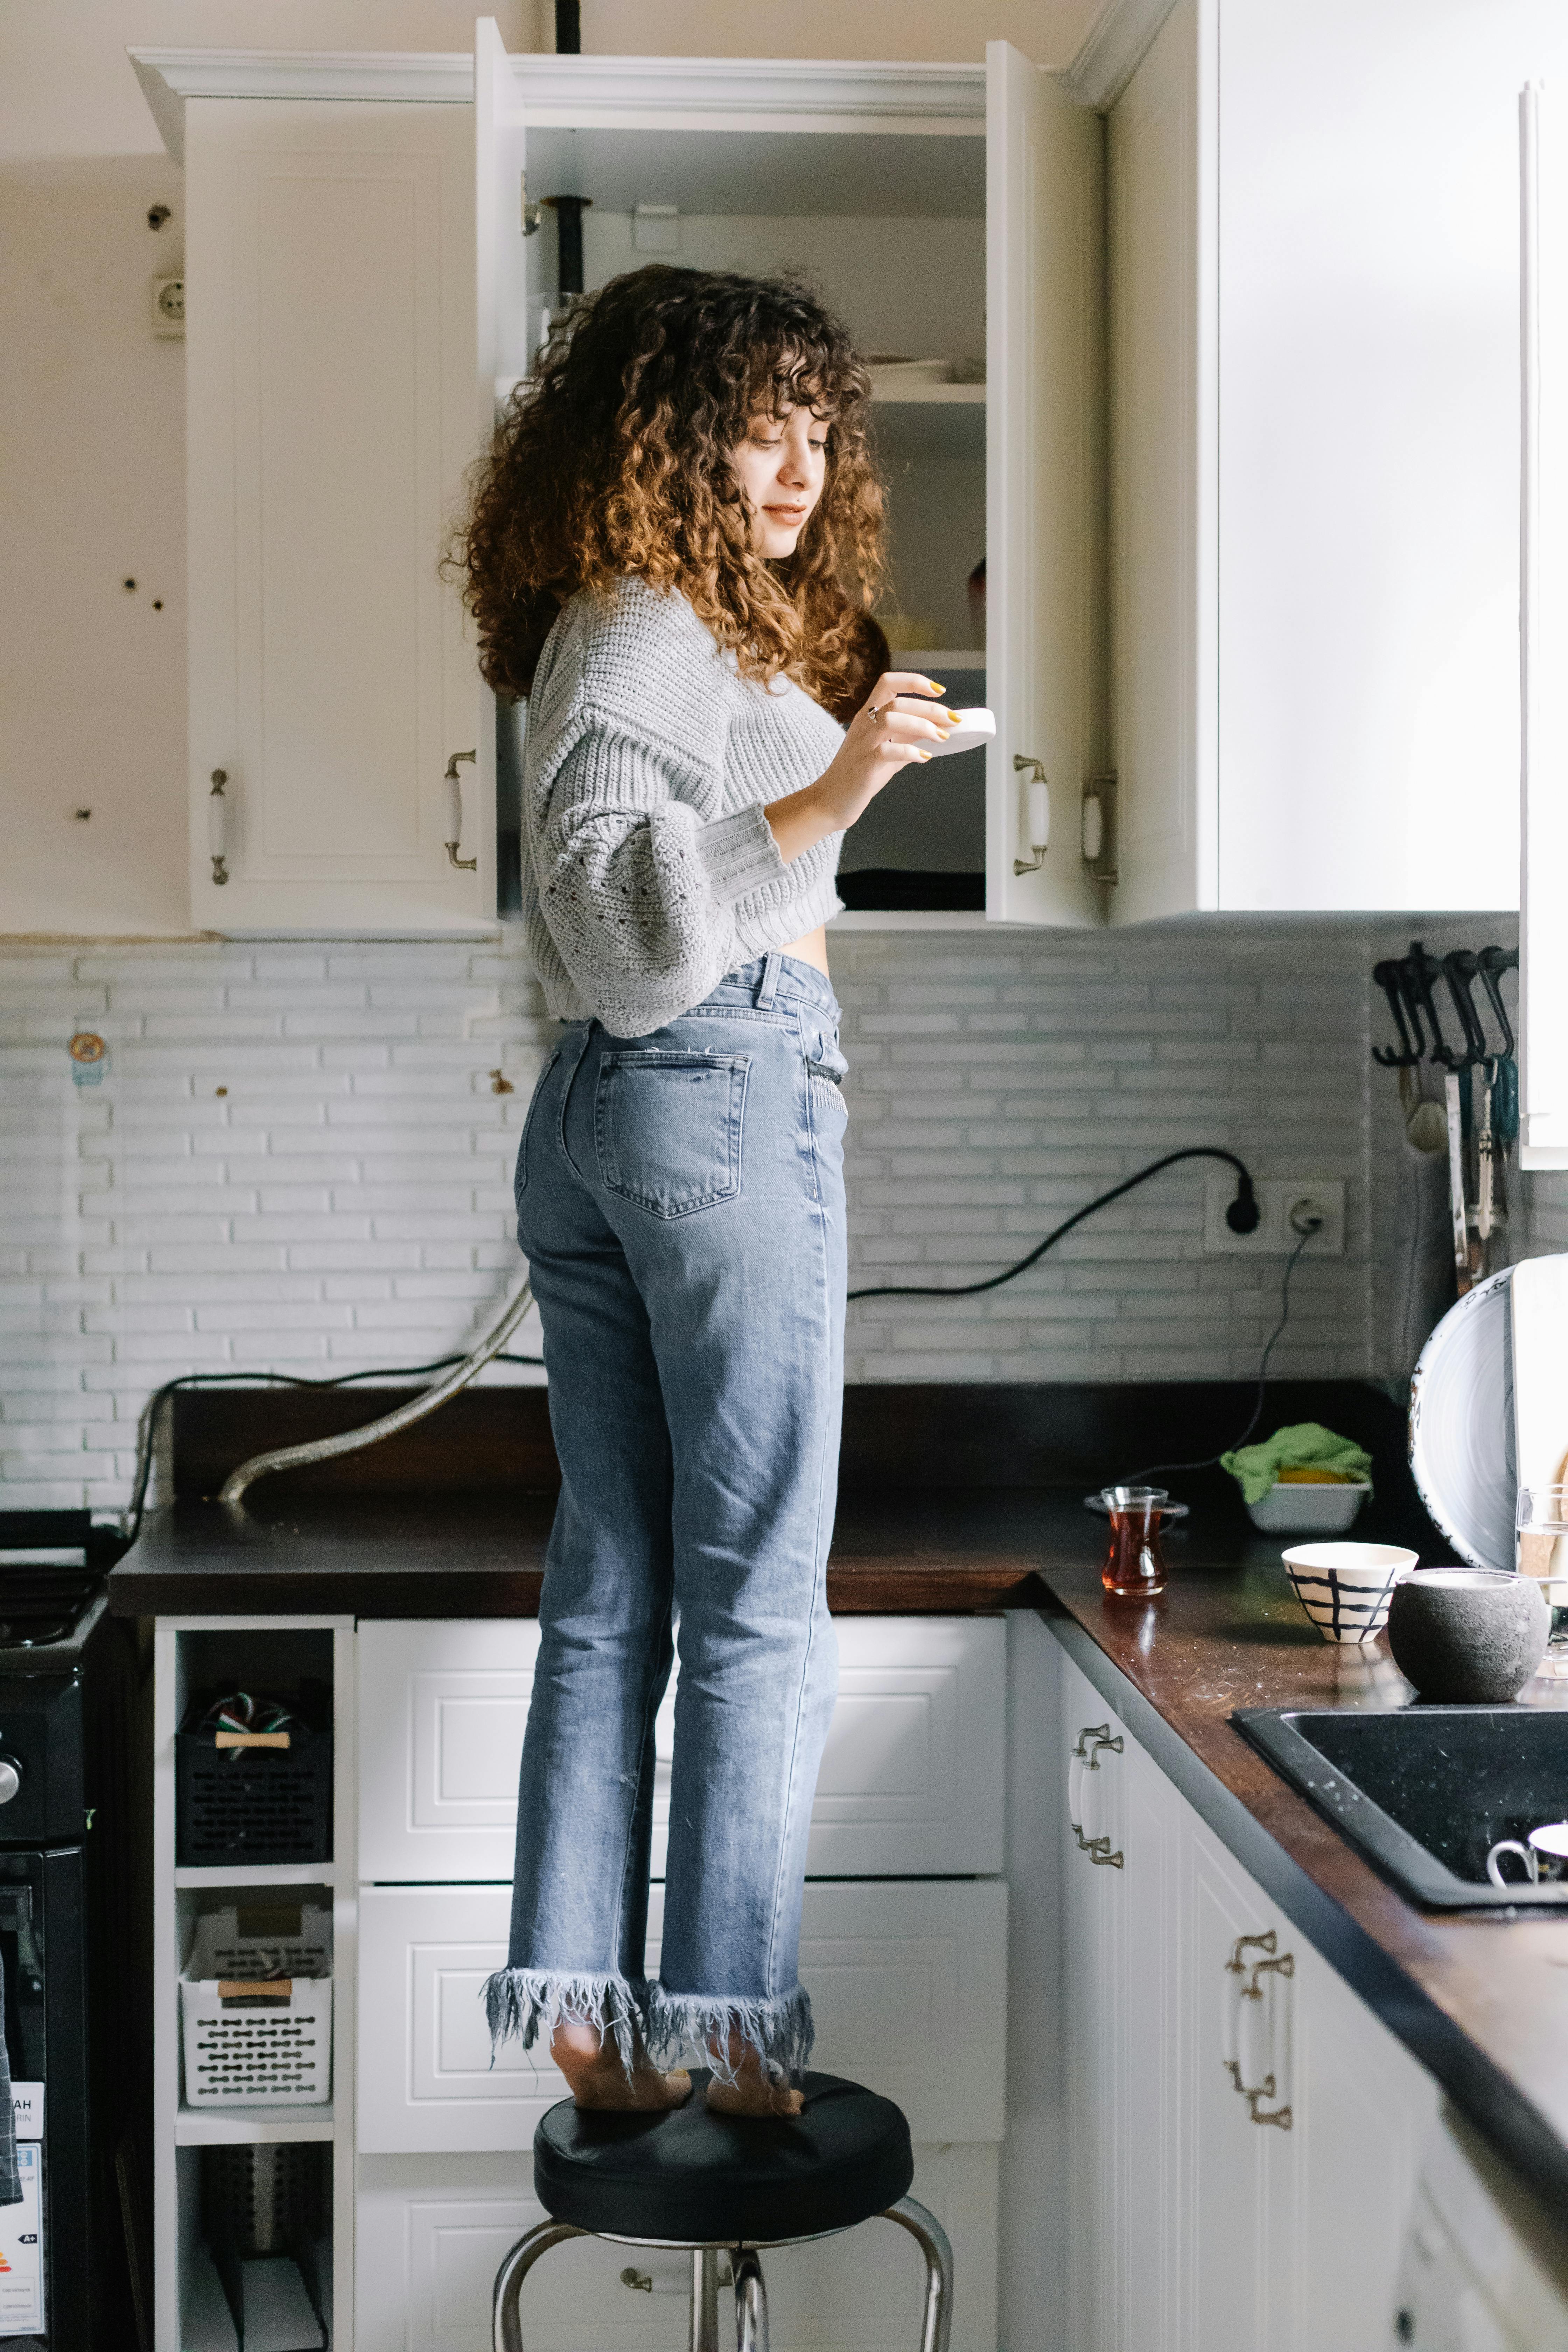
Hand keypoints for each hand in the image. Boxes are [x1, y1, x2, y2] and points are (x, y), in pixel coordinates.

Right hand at [765, 673, 957, 862]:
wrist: (832, 801)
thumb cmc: (861, 773)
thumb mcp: (887, 747)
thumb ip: (908, 734)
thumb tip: (937, 724)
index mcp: (868, 714)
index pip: (889, 682)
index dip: (915, 681)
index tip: (940, 691)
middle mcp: (864, 724)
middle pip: (898, 701)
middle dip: (931, 708)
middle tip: (953, 720)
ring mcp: (863, 743)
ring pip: (892, 719)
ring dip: (923, 725)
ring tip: (941, 738)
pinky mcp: (864, 765)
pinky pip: (889, 750)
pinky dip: (911, 751)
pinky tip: (924, 757)